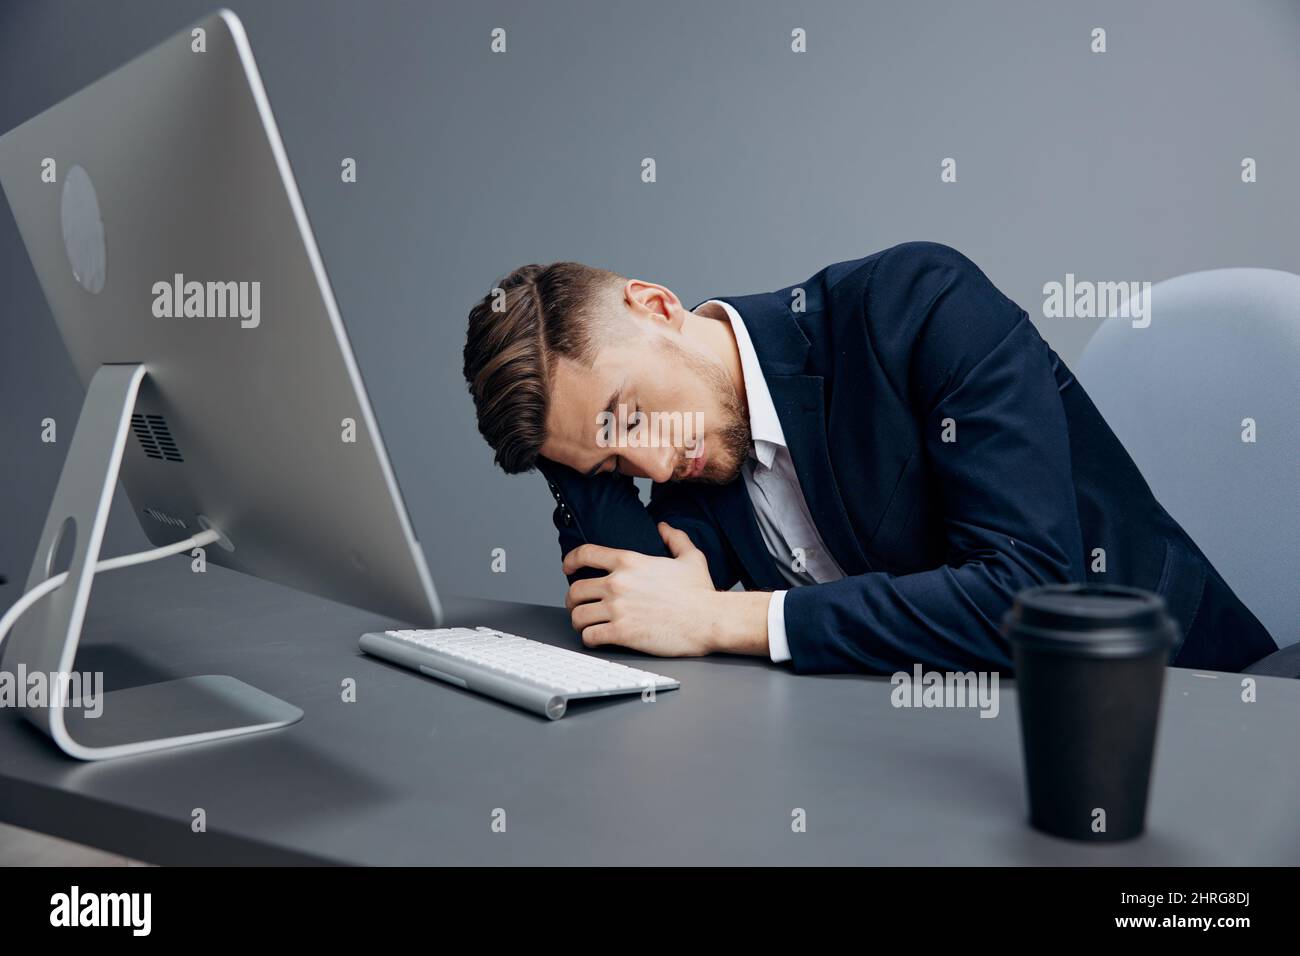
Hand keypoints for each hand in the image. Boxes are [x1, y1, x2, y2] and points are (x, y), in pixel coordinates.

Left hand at [562, 522, 769, 656]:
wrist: (710, 620)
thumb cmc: (701, 592)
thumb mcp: (691, 557)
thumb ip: (675, 538)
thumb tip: (664, 527)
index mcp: (629, 562)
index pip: (585, 554)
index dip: (570, 561)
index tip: (567, 568)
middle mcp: (618, 583)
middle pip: (575, 590)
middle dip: (573, 600)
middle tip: (578, 606)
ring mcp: (618, 609)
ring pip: (578, 615)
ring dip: (579, 621)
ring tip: (587, 625)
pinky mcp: (622, 633)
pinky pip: (590, 636)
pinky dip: (589, 639)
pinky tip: (597, 639)